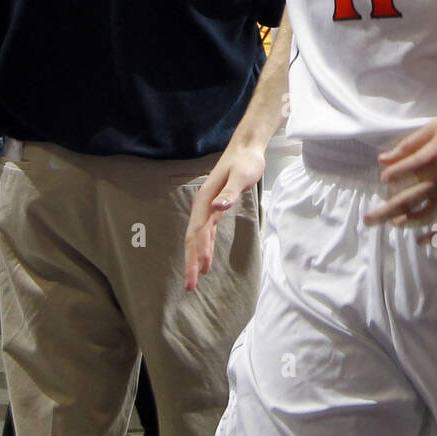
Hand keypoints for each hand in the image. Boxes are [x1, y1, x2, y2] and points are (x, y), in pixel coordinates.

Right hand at [184, 142, 264, 290]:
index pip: (199, 232)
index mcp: (205, 200)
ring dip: (196, 258)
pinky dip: (204, 247)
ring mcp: (207, 207)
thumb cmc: (245, 162)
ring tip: (195, 279)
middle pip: (192, 239)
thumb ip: (229, 194)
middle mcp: (202, 205)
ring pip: (197, 238)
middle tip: (189, 286)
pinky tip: (206, 259)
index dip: (198, 253)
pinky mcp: (215, 208)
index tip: (200, 272)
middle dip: (190, 262)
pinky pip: (206, 232)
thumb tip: (218, 209)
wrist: (246, 149)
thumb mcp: (241, 177)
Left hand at [367, 100, 436, 241]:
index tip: (384, 180)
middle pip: (406, 201)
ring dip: (405, 221)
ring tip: (393, 224)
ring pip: (424, 215)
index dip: (389, 178)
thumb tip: (382, 160)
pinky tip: (423, 241)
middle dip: (383, 212)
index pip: (400, 173)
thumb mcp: (436, 127)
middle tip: (367, 220)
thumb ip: (409, 145)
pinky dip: (436, 236)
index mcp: (430, 157)